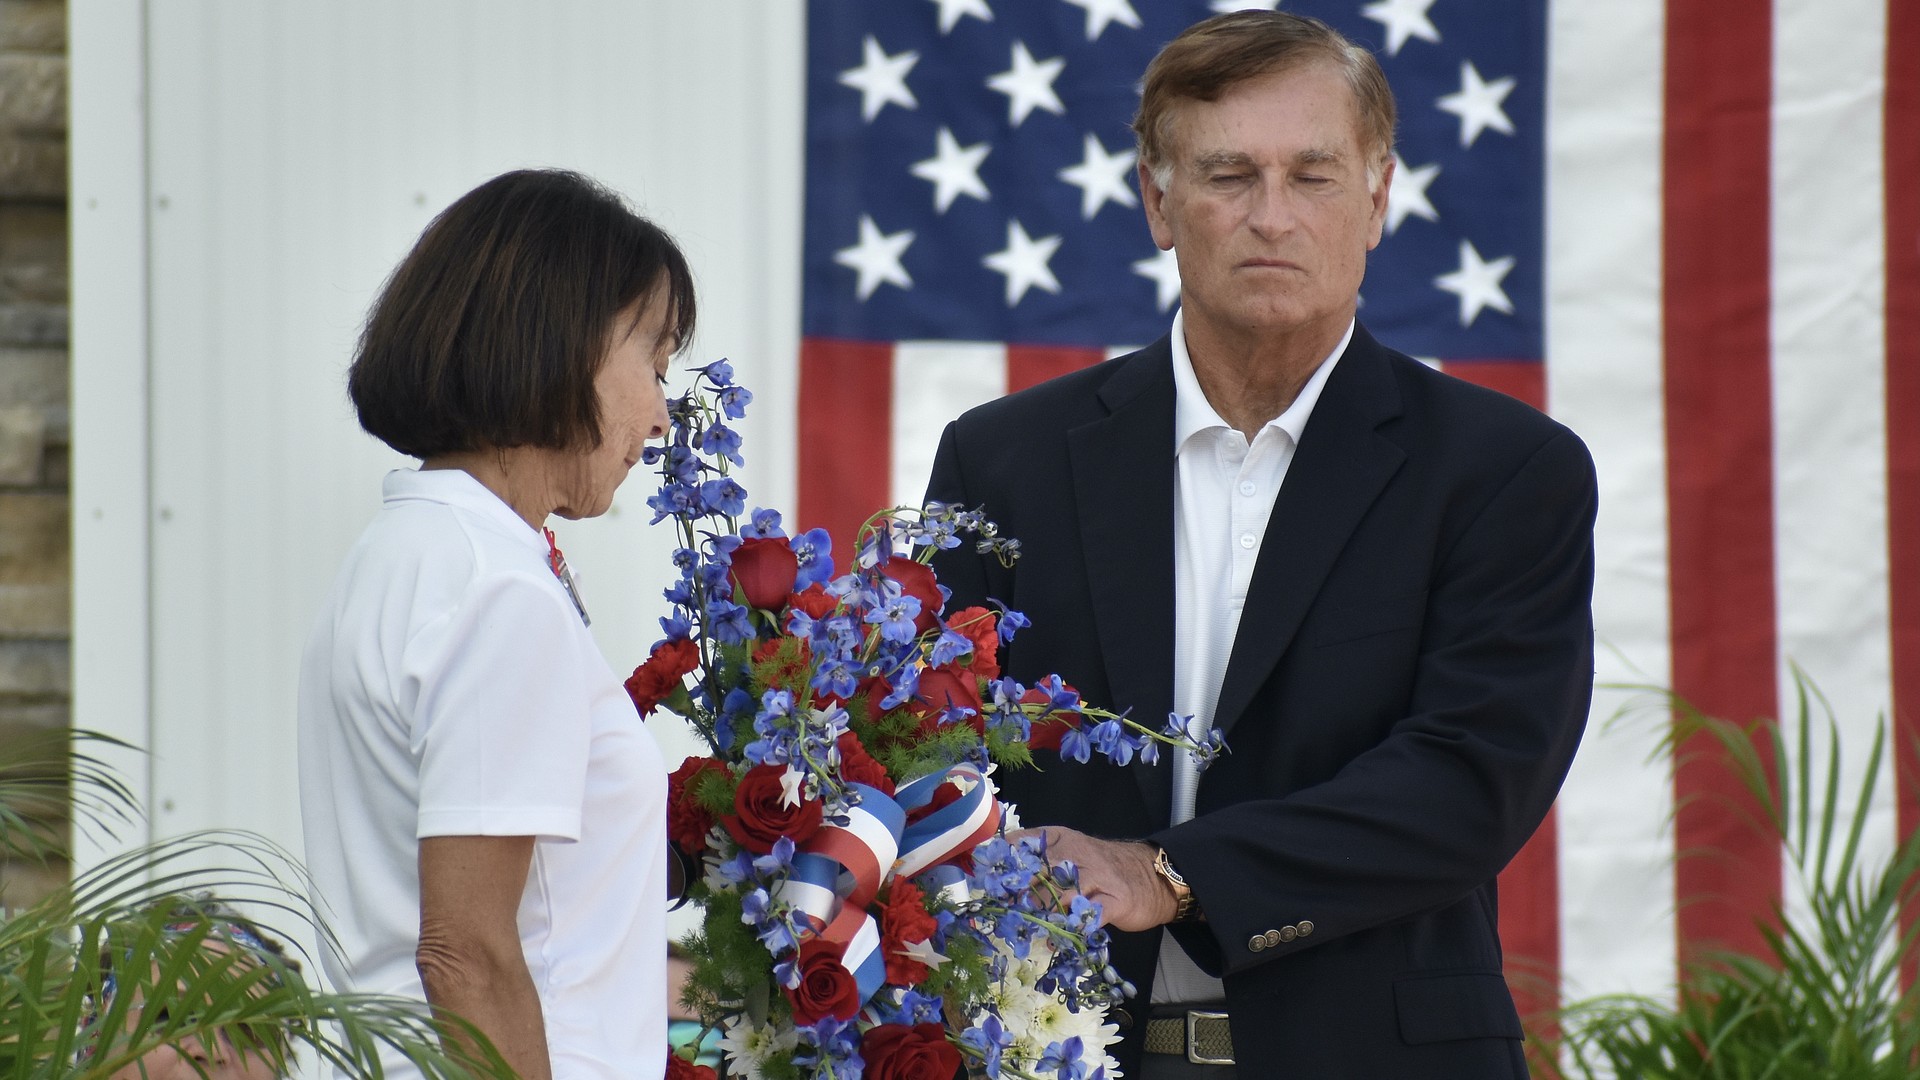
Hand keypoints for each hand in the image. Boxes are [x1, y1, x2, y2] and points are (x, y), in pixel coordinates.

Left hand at [1011, 826, 1178, 931]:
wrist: (1153, 875)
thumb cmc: (1101, 867)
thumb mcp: (1069, 850)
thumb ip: (1037, 858)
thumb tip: (995, 869)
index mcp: (1062, 838)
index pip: (1025, 843)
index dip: (1002, 861)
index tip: (984, 877)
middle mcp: (1077, 854)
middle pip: (1038, 870)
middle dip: (1014, 890)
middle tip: (997, 907)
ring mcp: (1096, 878)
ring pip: (1060, 894)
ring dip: (1037, 911)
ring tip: (1020, 925)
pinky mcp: (1114, 903)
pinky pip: (1087, 917)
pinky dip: (1068, 930)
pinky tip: (1053, 940)